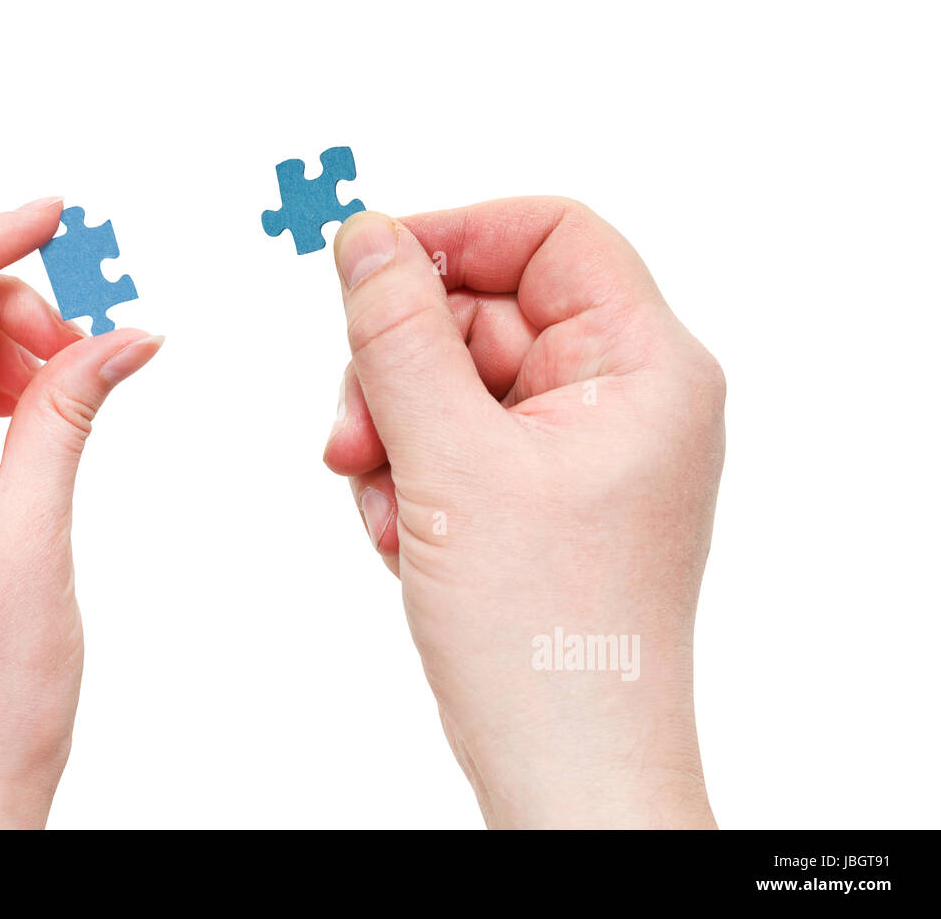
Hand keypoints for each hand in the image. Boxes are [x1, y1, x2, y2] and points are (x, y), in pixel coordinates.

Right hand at [323, 200, 723, 827]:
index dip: (455, 237)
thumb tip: (365, 234)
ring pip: (451, 380)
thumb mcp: (452, 463)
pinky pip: (451, 441)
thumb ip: (399, 335)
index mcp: (644, 366)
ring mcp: (576, 450)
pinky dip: (409, 477)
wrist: (560, 766)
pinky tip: (403, 538)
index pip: (553, 235)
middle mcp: (620, 397)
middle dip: (400, 370)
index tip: (367, 267)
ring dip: (394, 434)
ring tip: (389, 510)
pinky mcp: (536, 496)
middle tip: (354, 438)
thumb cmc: (544, 634)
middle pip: (483, 312)